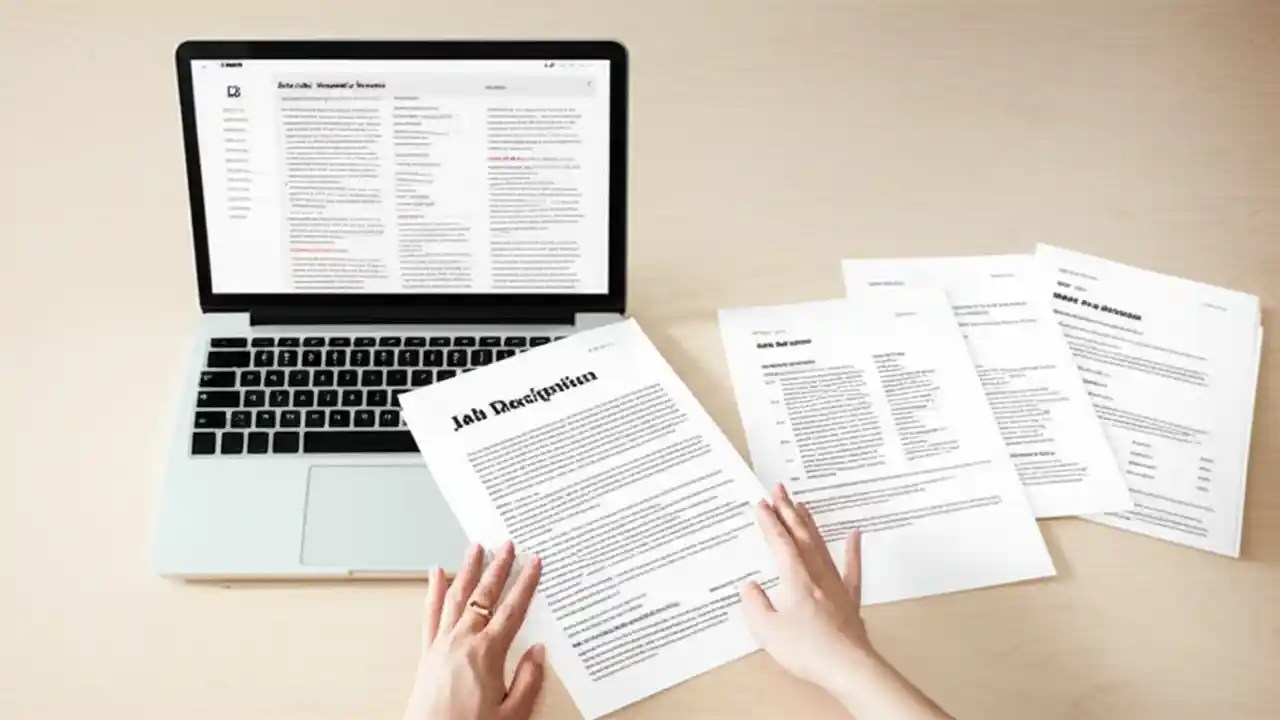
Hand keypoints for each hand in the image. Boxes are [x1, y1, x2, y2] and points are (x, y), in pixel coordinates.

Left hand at [405, 542, 545, 719]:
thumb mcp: (512, 714)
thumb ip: (528, 680)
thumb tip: (538, 652)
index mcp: (487, 653)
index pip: (512, 609)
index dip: (526, 583)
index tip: (534, 564)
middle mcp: (462, 641)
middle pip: (484, 595)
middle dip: (499, 567)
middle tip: (508, 546)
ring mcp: (441, 644)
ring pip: (456, 595)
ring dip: (468, 569)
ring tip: (475, 548)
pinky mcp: (426, 653)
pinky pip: (430, 613)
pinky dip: (434, 591)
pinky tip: (436, 575)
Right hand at [741, 484, 950, 719]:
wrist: (848, 667)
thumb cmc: (806, 650)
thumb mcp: (767, 630)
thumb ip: (755, 605)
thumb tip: (750, 587)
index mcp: (795, 579)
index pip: (780, 543)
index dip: (770, 522)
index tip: (761, 503)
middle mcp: (816, 575)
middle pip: (801, 536)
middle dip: (788, 511)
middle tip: (779, 489)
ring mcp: (836, 586)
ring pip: (821, 546)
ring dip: (810, 524)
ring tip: (802, 504)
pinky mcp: (850, 599)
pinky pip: (852, 568)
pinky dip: (853, 550)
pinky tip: (855, 534)